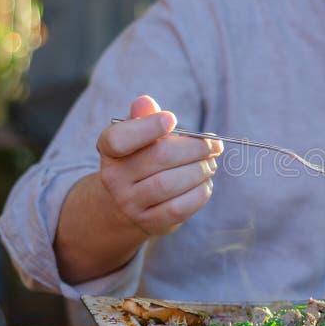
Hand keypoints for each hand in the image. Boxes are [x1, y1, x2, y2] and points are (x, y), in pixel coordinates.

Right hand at [96, 95, 223, 236]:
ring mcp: (130, 203)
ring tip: (211, 164)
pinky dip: (200, 194)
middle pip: (159, 158)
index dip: (147, 127)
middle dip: (194, 148)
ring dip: (200, 171)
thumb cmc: (141, 160)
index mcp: (110, 151)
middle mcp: (114, 178)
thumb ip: (144, 118)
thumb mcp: (137, 136)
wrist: (127, 205)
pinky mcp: (149, 222)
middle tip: (214, 145)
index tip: (172, 119)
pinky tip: (205, 184)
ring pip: (169, 184)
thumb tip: (145, 102)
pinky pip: (178, 208)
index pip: (119, 139)